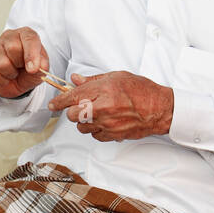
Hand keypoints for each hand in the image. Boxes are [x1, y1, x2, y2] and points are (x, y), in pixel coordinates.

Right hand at [0, 27, 49, 98]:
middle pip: (12, 48)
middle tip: (21, 67)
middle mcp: (9, 36)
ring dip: (10, 73)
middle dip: (19, 63)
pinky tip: (5, 76)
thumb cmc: (29, 70)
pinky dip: (1, 80)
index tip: (33, 69)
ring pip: (1, 63)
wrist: (17, 80)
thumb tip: (34, 67)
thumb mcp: (42, 68)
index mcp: (25, 34)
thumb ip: (42, 66)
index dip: (31, 55)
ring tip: (13, 72)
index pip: (29, 39)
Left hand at [47, 70, 173, 141]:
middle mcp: (103, 109)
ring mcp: (108, 124)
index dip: (59, 102)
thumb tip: (75, 80)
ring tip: (97, 113)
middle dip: (73, 111)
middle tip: (81, 106)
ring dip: (84, 121)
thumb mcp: (117, 77)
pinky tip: (105, 121)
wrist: (160, 109)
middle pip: (73, 115)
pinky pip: (94, 136)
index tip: (53, 105)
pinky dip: (95, 130)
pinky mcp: (113, 135)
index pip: (72, 97)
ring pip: (82, 127)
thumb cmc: (142, 90)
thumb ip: (93, 80)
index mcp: (103, 91)